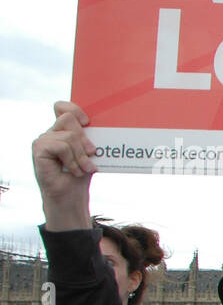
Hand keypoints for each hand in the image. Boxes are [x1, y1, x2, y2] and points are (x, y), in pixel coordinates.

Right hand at [32, 102, 96, 227]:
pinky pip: (61, 146)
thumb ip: (90, 138)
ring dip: (81, 155)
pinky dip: (72, 160)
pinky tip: (74, 171)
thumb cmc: (82, 174)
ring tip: (84, 168)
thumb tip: (102, 125)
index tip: (88, 122)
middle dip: (84, 138)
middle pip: (68, 118)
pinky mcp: (39, 149)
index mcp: (63, 130)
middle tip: (92, 154)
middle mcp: (51, 132)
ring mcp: (44, 140)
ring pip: (69, 135)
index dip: (74, 109)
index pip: (63, 107)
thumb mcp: (90, 154)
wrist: (71, 197)